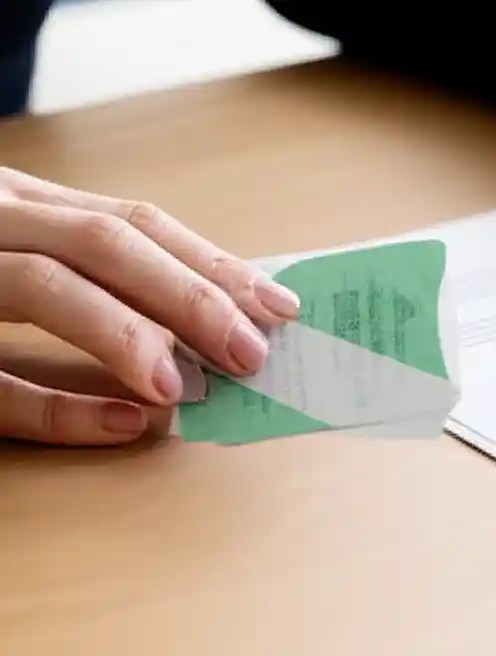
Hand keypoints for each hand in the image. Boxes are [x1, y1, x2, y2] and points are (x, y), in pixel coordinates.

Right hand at [0, 167, 298, 445]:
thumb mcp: (17, 246)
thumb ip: (92, 273)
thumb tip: (211, 324)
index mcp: (21, 204)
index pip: (132, 224)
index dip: (210, 265)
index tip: (280, 306)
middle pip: (101, 244)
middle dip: (187, 296)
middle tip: (251, 352)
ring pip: (40, 286)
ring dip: (125, 334)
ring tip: (186, 386)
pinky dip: (55, 406)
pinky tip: (121, 422)